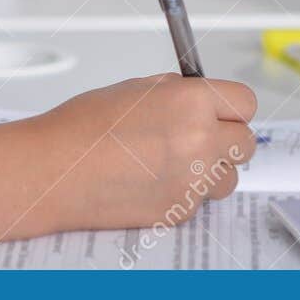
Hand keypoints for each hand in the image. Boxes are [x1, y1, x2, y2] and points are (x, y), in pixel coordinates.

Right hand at [0, 74, 257, 248]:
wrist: (53, 170)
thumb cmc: (84, 126)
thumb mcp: (140, 87)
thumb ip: (180, 92)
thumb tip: (203, 98)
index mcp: (193, 102)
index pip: (246, 103)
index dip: (231, 106)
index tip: (222, 109)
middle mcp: (201, 141)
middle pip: (246, 142)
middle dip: (227, 137)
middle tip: (202, 135)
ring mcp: (192, 181)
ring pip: (229, 177)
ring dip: (213, 170)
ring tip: (176, 161)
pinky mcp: (178, 212)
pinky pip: (200, 201)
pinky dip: (186, 193)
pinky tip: (154, 181)